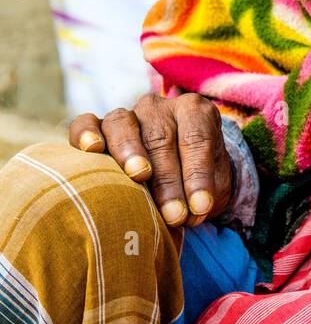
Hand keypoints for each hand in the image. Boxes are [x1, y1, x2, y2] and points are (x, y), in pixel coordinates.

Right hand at [69, 93, 231, 227]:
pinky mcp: (98, 127)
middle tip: (174, 215)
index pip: (197, 138)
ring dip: (131, 152)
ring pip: (123, 125)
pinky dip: (86, 133)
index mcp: (194, 111)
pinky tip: (92, 149)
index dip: (199, 174)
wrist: (173, 172)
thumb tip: (192, 212)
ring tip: (139, 175)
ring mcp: (127, 114)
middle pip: (161, 137)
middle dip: (168, 179)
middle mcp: (159, 107)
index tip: (199, 207)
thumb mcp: (212, 184)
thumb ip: (207, 193)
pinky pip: (86, 122)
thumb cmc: (194, 180)